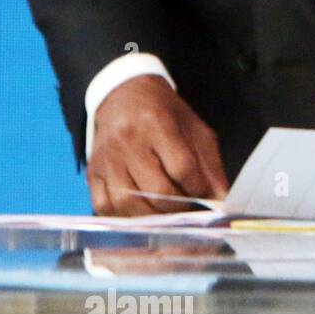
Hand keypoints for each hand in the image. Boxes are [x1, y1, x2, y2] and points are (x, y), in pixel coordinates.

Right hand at [87, 75, 228, 215]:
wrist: (124, 95)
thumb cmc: (163, 112)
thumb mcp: (193, 127)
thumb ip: (209, 163)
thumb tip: (222, 198)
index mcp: (157, 123)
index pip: (182, 167)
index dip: (198, 188)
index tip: (206, 196)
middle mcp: (128, 141)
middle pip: (157, 190)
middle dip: (179, 207)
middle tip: (188, 208)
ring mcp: (107, 160)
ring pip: (130, 204)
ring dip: (154, 217)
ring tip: (168, 213)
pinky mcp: (92, 174)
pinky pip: (105, 208)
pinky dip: (126, 218)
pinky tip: (142, 212)